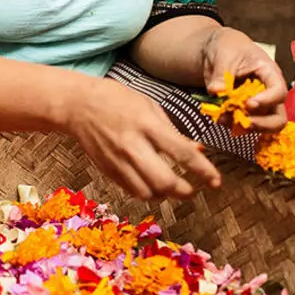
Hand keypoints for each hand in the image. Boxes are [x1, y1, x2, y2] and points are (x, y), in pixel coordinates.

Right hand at [62, 77, 220, 200]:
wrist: (78, 106)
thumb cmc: (116, 100)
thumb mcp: (150, 106)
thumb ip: (173, 132)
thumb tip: (198, 150)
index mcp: (147, 125)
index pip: (182, 154)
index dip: (203, 171)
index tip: (216, 181)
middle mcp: (132, 146)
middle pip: (164, 182)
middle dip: (184, 191)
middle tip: (192, 189)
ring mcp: (118, 161)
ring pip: (148, 193)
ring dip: (165, 194)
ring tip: (172, 186)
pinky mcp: (108, 171)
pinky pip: (133, 191)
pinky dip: (147, 192)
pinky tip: (152, 184)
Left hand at [200, 27, 287, 133]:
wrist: (218, 51)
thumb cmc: (228, 47)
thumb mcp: (224, 54)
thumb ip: (221, 74)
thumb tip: (216, 91)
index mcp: (270, 73)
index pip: (279, 91)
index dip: (267, 100)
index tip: (249, 104)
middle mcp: (269, 93)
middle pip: (278, 117)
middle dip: (263, 124)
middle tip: (244, 122)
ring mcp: (258, 105)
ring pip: (263, 126)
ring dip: (244, 126)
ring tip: (224, 118)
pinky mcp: (244, 112)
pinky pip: (243, 125)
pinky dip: (232, 125)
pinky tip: (220, 117)